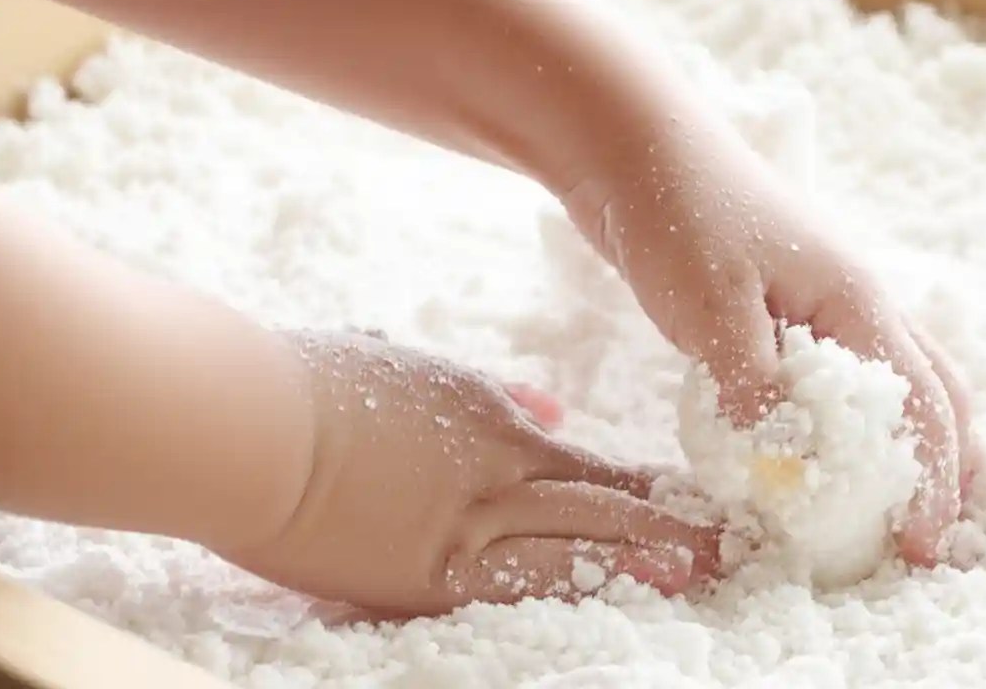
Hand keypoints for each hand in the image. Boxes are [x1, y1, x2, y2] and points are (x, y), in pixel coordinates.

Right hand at [213, 330, 719, 617]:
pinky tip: (610, 608)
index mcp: (492, 426)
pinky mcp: (422, 583)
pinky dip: (567, 598)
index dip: (648, 490)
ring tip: (703, 574)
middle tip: (736, 544)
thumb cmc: (317, 385)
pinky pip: (511, 594)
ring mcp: (463, 534)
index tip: (694, 505)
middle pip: (601, 505)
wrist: (250, 427)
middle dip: (673, 525)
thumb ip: (493, 399)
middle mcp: (494, 478)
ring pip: (574, 547)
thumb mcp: (417, 376)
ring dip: (642, 560)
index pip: (591, 467)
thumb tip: (551, 412)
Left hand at [561, 116, 973, 564]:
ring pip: (878, 379)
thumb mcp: (714, 310)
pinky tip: (802, 444)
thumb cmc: (679, 215)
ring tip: (868, 498)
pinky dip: (830, 415)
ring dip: (886, 439)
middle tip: (912, 528)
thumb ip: (754, 386)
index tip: (923, 544)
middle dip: (931, 461)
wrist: (632, 150)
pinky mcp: (772, 306)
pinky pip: (823, 372)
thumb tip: (784, 463)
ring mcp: (814, 301)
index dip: (930, 478)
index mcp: (857, 302)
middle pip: (926, 388)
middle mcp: (852, 302)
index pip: (921, 404)